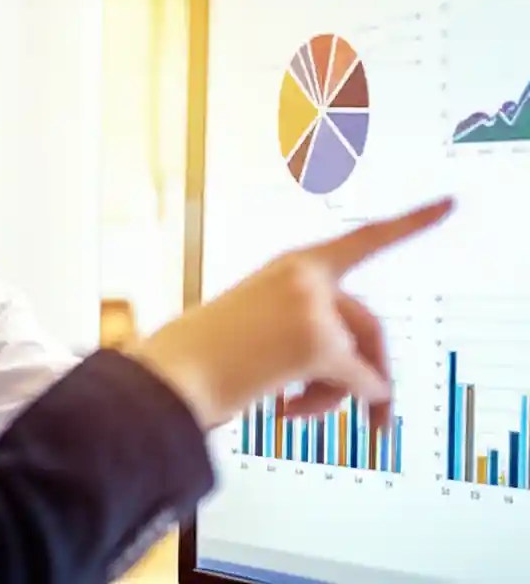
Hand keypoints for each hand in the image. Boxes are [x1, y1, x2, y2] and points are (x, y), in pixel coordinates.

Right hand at [133, 197, 453, 431]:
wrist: (167, 377)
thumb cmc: (199, 358)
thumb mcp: (257, 329)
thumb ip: (307, 333)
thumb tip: (368, 382)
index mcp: (287, 267)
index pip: (364, 239)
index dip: (412, 222)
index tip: (449, 204)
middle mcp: (304, 277)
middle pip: (369, 323)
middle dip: (373, 369)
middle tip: (373, 413)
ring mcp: (313, 306)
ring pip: (362, 357)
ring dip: (338, 394)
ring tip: (291, 407)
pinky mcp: (319, 342)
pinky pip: (360, 384)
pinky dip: (338, 405)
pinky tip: (287, 406)